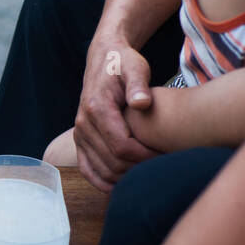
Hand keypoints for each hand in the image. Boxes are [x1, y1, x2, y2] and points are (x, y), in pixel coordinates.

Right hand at [73, 37, 161, 190]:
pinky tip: (122, 185)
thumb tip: (142, 103)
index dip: (145, 158)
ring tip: (148, 173)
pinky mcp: (79, 140)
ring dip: (124, 178)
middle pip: (112, 162)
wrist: (104, 59)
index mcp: (97, 108)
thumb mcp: (135, 67)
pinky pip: (87, 169)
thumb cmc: (124, 64)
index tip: (165, 157)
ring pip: (101, 170)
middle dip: (139, 169)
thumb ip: (138, 84)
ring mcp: (79, 134)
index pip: (121, 146)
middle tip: (162, 167)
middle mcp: (83, 124)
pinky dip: (103, 182)